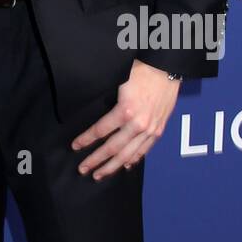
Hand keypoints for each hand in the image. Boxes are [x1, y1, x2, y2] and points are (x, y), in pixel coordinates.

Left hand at [69, 60, 180, 178]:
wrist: (167, 67)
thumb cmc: (141, 69)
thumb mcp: (118, 80)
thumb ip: (105, 96)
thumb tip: (87, 102)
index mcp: (125, 111)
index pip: (100, 131)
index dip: (86, 140)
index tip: (75, 146)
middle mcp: (138, 124)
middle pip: (112, 148)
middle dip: (96, 160)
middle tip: (83, 169)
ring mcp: (150, 129)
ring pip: (129, 155)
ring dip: (113, 166)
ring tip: (100, 174)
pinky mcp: (159, 130)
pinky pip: (145, 150)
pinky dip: (134, 160)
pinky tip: (125, 166)